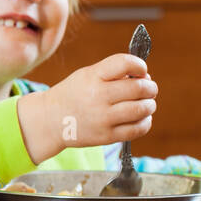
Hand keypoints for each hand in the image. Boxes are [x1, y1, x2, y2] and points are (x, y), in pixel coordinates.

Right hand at [17, 54, 155, 164]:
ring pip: (142, 109)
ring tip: (146, 103)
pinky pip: (138, 129)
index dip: (140, 65)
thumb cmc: (74, 94)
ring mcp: (102, 118)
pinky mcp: (107, 136)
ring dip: (150, 104)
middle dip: (150, 87)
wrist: (50, 120)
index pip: (125, 63)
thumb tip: (146, 79)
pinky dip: (145, 121)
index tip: (140, 70)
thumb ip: (114, 73)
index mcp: (92, 77)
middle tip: (149, 88)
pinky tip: (141, 117)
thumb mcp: (86, 75)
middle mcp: (97, 96)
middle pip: (139, 88)